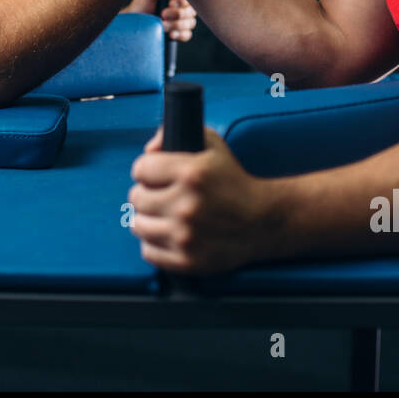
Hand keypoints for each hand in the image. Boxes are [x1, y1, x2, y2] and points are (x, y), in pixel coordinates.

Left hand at [122, 0, 197, 41]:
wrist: (133, 22)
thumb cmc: (141, 3)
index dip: (183, 1)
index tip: (171, 3)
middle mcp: (182, 7)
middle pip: (192, 11)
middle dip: (178, 14)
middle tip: (163, 14)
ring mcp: (182, 21)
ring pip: (190, 23)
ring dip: (176, 25)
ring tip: (162, 25)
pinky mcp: (179, 33)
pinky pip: (187, 35)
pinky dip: (180, 35)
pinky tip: (171, 34)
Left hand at [127, 126, 274, 273]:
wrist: (262, 221)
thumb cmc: (234, 182)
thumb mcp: (211, 145)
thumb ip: (174, 136)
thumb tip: (149, 149)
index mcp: (192, 174)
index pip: (141, 169)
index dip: (148, 170)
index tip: (156, 175)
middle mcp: (186, 206)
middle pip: (136, 198)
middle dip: (147, 194)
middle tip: (162, 196)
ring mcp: (185, 236)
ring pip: (138, 225)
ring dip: (149, 219)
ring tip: (164, 215)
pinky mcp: (186, 260)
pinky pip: (148, 251)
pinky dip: (155, 243)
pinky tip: (170, 234)